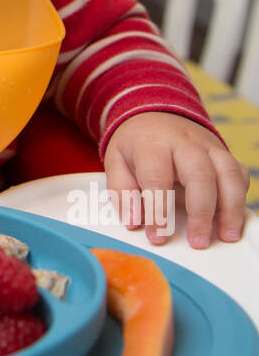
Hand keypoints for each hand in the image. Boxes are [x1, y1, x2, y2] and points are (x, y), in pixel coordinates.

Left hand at [103, 112, 250, 248]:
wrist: (155, 112)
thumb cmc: (136, 144)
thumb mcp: (116, 161)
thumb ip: (122, 192)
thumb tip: (134, 222)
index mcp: (153, 144)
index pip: (157, 178)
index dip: (158, 211)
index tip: (158, 238)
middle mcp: (185, 143)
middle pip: (200, 174)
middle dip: (201, 212)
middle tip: (198, 242)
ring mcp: (209, 146)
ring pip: (228, 173)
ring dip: (231, 208)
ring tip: (227, 236)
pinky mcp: (224, 152)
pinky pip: (238, 174)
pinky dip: (239, 196)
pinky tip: (231, 218)